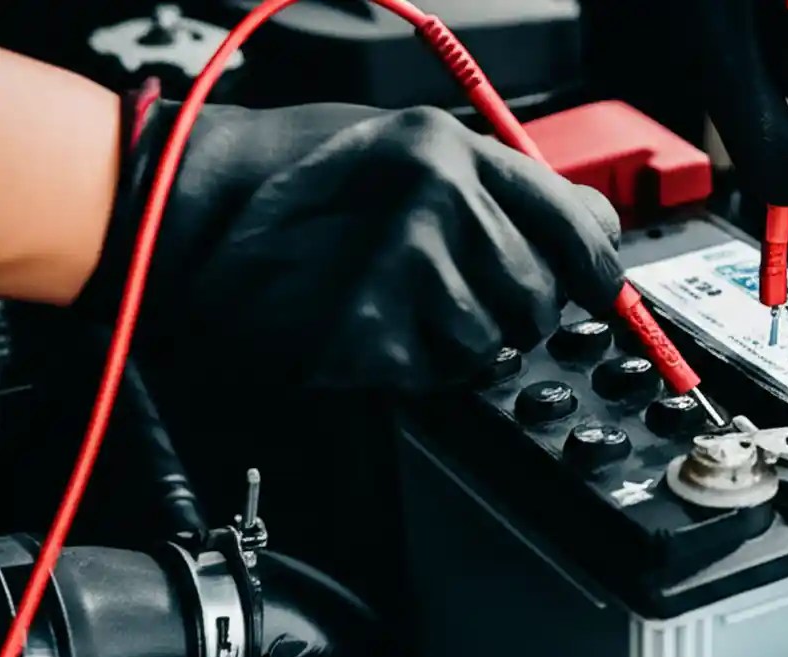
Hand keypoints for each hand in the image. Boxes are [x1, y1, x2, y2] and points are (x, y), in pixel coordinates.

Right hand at [76, 98, 624, 391]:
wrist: (191, 229)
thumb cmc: (302, 196)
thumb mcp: (407, 158)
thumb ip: (501, 192)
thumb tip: (594, 237)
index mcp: (450, 148)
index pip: (580, 228)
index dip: (596, 275)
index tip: (595, 294)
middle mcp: (437, 194)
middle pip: (541, 297)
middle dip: (509, 311)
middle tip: (450, 294)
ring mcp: (401, 263)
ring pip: (492, 344)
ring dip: (455, 343)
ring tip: (398, 309)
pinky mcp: (366, 332)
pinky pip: (436, 377)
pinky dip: (409, 369)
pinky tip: (370, 333)